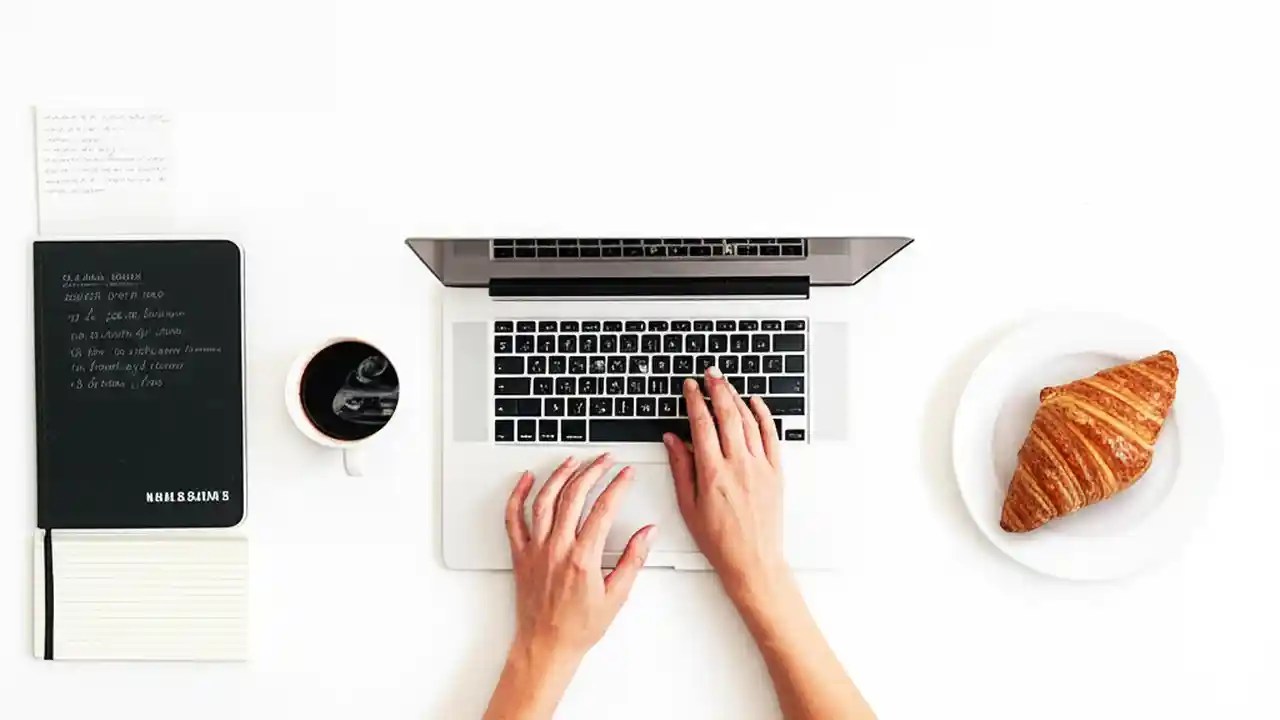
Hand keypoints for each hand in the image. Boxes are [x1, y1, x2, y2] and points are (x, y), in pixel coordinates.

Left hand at [486, 454, 654, 719]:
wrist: (546, 646)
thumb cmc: (578, 627)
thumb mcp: (617, 596)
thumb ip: (633, 560)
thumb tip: (648, 533)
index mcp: (582, 558)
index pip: (603, 509)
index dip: (617, 486)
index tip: (626, 474)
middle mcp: (557, 549)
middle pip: (573, 496)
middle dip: (592, 471)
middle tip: (605, 460)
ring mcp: (536, 549)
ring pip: (544, 500)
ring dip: (560, 475)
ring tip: (573, 461)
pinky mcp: (520, 554)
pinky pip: (514, 519)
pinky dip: (518, 495)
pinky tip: (526, 479)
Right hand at [663, 367, 787, 599]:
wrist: (753, 560)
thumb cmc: (720, 540)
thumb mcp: (688, 505)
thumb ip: (681, 468)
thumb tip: (673, 440)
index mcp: (713, 473)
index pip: (702, 424)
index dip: (695, 400)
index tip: (690, 387)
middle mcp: (738, 466)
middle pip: (727, 415)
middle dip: (717, 389)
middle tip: (710, 374)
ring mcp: (760, 467)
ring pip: (749, 421)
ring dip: (737, 398)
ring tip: (726, 384)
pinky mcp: (776, 472)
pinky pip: (770, 436)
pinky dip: (763, 415)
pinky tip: (755, 403)